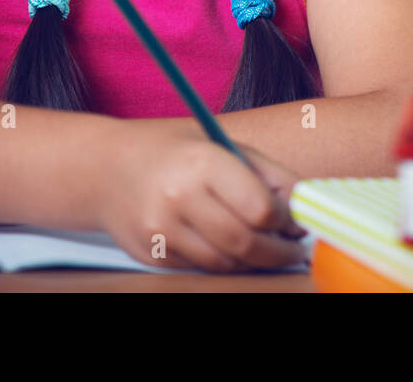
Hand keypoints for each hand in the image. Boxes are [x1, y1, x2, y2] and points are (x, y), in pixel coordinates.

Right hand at [96, 123, 309, 273]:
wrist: (107, 168)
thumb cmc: (176, 152)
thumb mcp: (223, 144)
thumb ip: (268, 174)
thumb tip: (304, 208)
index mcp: (202, 162)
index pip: (259, 208)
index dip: (285, 219)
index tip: (295, 220)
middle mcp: (178, 197)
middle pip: (245, 242)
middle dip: (279, 251)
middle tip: (294, 248)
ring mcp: (161, 230)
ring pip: (226, 263)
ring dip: (254, 260)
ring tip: (268, 247)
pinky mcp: (152, 254)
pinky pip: (202, 268)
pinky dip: (224, 261)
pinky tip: (231, 246)